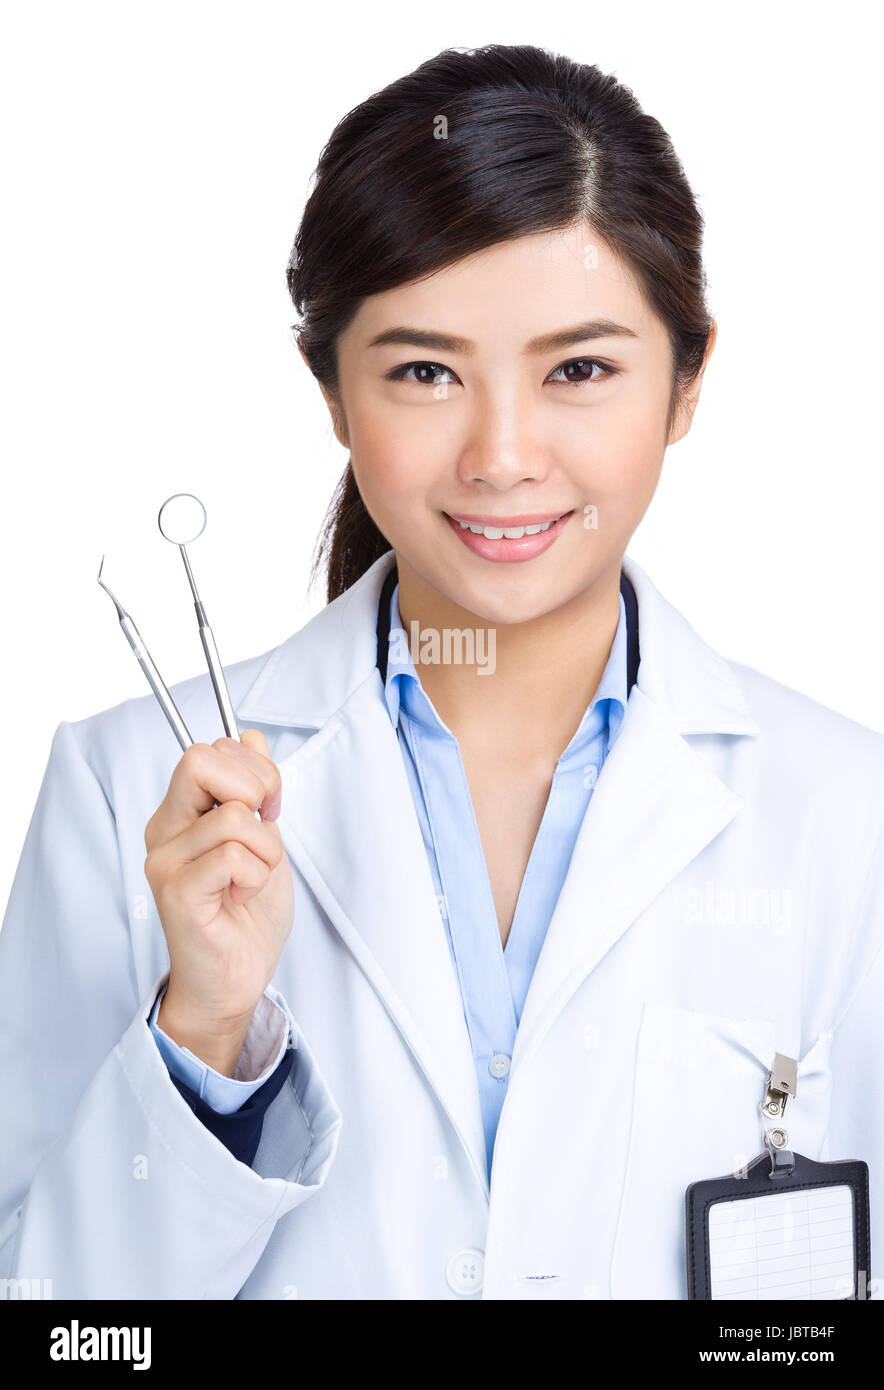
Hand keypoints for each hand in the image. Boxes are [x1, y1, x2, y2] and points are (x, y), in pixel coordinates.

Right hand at [144, 730, 293, 1067]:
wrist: (235, 980)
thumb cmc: (247, 914)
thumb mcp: (263, 838)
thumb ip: (253, 788)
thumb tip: (250, 735)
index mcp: (182, 812)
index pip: (208, 750)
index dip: (254, 768)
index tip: (270, 806)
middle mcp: (165, 830)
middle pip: (202, 760)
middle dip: (256, 787)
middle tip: (266, 828)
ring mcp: (165, 861)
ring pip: (234, 816)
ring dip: (267, 850)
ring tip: (253, 879)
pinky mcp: (176, 892)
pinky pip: (232, 856)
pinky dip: (255, 877)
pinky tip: (242, 898)